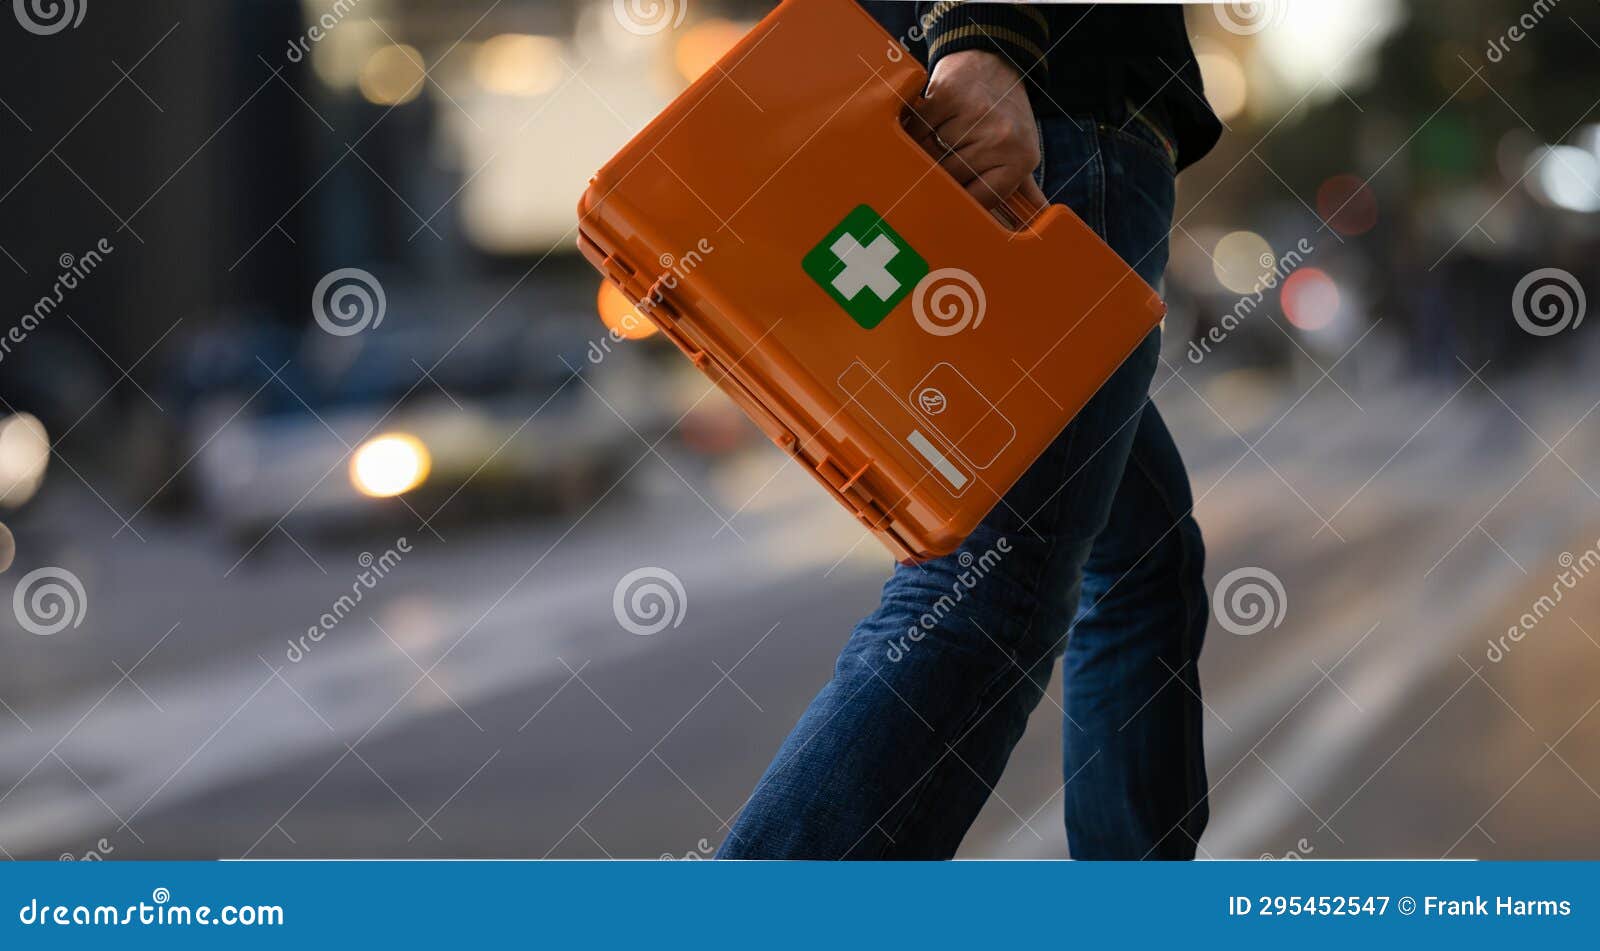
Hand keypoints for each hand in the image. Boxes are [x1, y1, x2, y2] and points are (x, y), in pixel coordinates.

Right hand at [908, 50, 1048, 211]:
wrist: (992, 62)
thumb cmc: (1003, 117)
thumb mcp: (1019, 154)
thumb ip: (1021, 194)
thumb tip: (1027, 230)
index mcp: (1021, 160)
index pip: (977, 201)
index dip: (957, 201)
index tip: (947, 198)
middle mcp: (1002, 138)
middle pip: (950, 179)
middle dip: (937, 176)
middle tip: (937, 166)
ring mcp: (975, 115)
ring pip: (929, 155)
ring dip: (922, 152)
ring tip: (935, 139)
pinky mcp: (949, 94)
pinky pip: (917, 129)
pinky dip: (913, 130)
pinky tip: (925, 123)